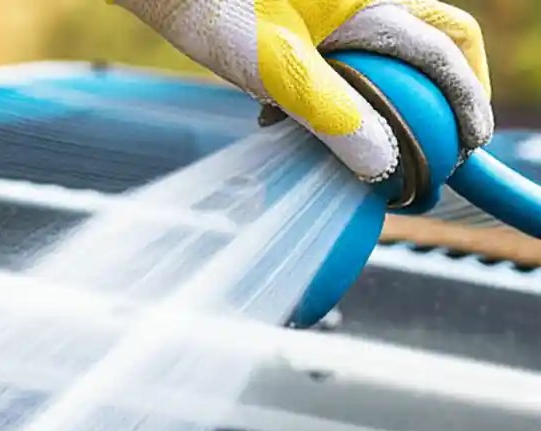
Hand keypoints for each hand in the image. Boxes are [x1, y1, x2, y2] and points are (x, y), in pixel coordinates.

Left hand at [110, 0, 492, 181]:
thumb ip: (331, 113)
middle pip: (430, 42)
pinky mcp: (302, 19)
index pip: (443, 49)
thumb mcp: (275, 70)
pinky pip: (339, 56)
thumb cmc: (216, 10)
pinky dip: (330, 91)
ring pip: (384, 53)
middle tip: (438, 146)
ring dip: (382, 100)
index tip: (466, 150)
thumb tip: (381, 163)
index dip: (463, 102)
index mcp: (371, 0)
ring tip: (361, 148)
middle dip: (439, 95)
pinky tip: (281, 121)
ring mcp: (334, 6)